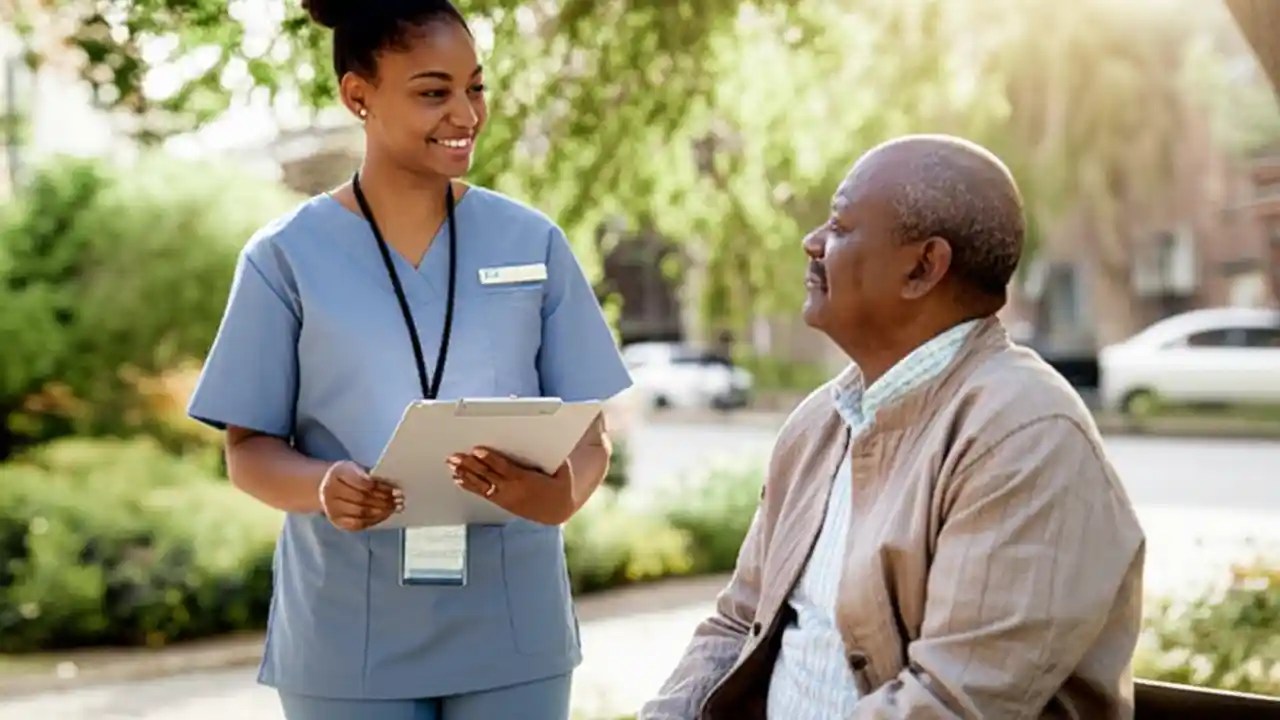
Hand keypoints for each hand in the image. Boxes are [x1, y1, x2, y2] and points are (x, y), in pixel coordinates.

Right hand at [319, 460, 402, 530]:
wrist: (327, 487)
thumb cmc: (348, 476)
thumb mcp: (356, 468)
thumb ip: (371, 475)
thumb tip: (393, 487)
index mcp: (338, 473)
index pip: (363, 483)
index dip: (381, 488)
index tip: (396, 489)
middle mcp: (331, 491)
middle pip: (362, 499)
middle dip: (384, 501)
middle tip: (399, 501)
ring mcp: (332, 508)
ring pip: (361, 513)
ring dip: (381, 512)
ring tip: (395, 508)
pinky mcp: (337, 521)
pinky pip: (357, 524)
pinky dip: (373, 521)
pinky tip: (384, 515)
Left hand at [448, 447, 574, 525]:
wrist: (558, 508)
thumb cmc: (558, 483)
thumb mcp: (558, 467)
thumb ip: (546, 454)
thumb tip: (539, 437)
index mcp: (526, 479)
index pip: (504, 467)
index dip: (490, 459)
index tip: (477, 450)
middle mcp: (512, 490)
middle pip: (488, 475)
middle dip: (470, 465)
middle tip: (455, 456)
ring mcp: (506, 497)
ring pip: (482, 485)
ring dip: (465, 474)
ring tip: (452, 466)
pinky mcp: (502, 502)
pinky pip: (482, 493)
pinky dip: (469, 486)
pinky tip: (458, 480)